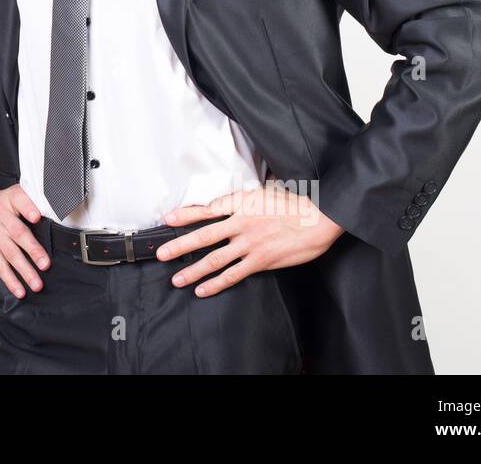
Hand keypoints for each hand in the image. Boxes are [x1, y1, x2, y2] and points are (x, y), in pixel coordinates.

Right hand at [0, 168, 49, 298]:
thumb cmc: (0, 202)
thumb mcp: (14, 194)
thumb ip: (32, 202)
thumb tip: (54, 215)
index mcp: (11, 199)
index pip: (19, 200)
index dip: (28, 208)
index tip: (37, 217)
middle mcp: (1, 216)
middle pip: (17, 233)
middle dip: (32, 250)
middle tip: (45, 265)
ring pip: (9, 253)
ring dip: (24, 270)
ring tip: (36, 285)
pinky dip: (10, 279)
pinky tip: (19, 290)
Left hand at [156, 181, 344, 296]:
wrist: (320, 218)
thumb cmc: (295, 203)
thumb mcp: (265, 192)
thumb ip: (243, 199)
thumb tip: (227, 202)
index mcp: (242, 203)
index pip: (208, 209)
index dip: (186, 213)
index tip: (168, 218)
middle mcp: (242, 223)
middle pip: (204, 235)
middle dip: (179, 245)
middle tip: (161, 254)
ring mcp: (250, 244)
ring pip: (215, 259)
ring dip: (193, 270)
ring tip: (177, 279)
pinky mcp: (261, 260)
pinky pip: (234, 274)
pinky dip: (217, 283)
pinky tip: (203, 289)